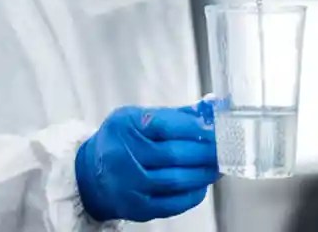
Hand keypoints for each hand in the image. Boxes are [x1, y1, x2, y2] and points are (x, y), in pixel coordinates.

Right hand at [75, 103, 217, 222]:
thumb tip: (213, 108)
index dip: (196, 127)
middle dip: (207, 151)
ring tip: (218, 165)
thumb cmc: (121, 141)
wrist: (91, 176)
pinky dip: (194, 193)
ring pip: (177, 180)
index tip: (216, 128)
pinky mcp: (138, 208)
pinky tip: (202, 183)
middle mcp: (124, 156)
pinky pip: (174, 203)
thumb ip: (175, 115)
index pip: (166, 125)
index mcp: (125, 126)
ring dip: (204, 173)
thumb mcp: (138, 118)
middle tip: (226, 148)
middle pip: (175, 154)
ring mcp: (130, 185)